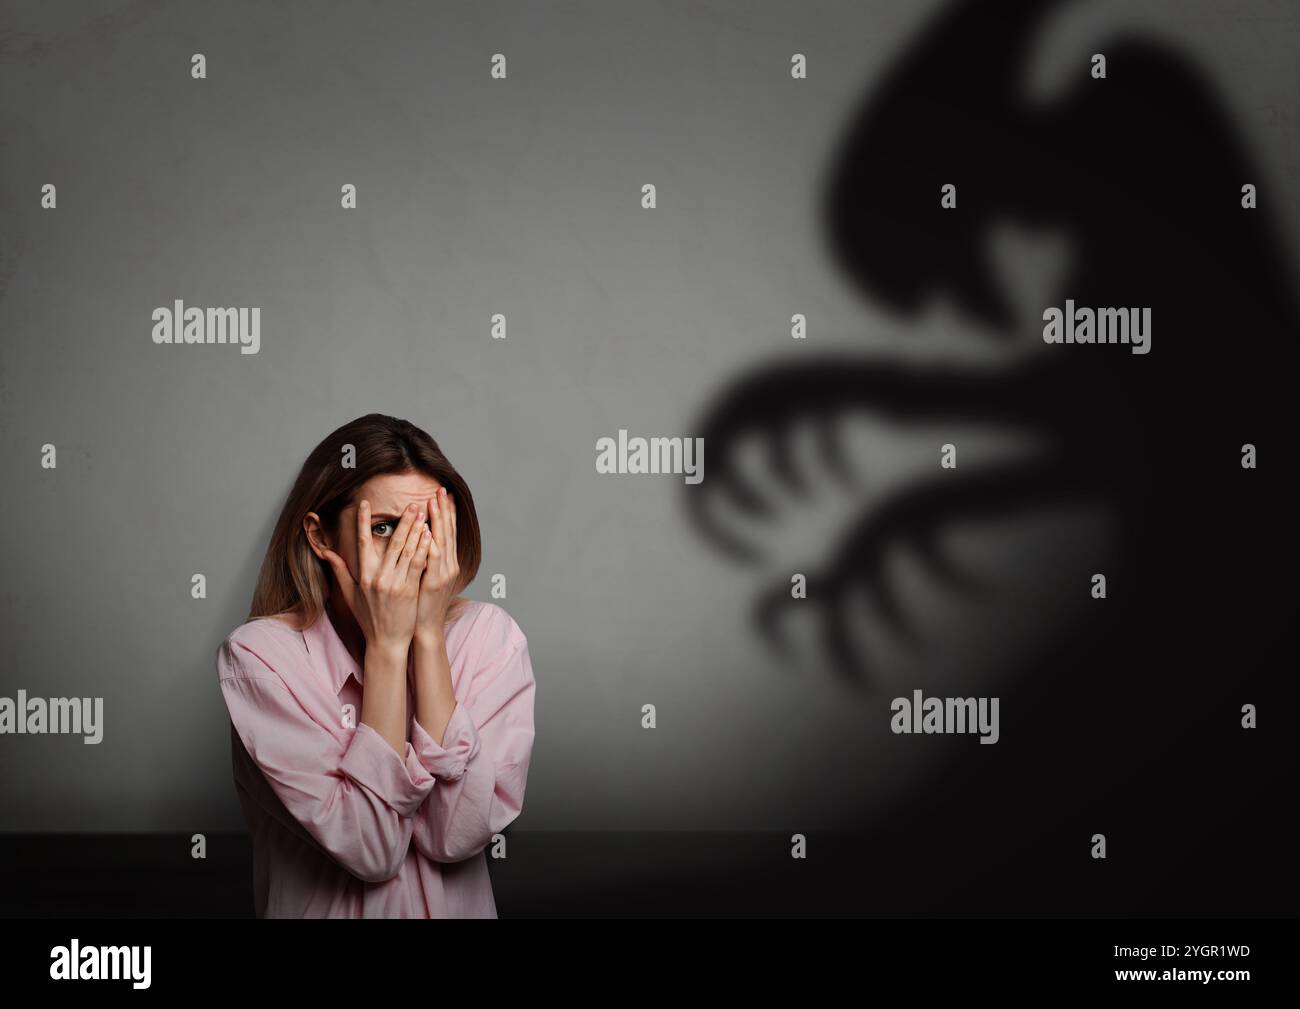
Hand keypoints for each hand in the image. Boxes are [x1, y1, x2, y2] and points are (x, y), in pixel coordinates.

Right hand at [322, 500, 431, 652]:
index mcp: (363, 576)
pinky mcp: (409, 590)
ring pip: (407, 551)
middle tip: (411, 504)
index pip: (362, 542)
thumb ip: (340, 571)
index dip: (362, 521)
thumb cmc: (369, 618)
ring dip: (416, 530)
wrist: (386, 641)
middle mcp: (377, 577)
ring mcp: (394, 584)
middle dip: (402, 521)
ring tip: (422, 513)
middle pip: (392, 543)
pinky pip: (417, 565)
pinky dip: (423, 548)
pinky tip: (429, 535)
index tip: (365, 503)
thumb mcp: (350, 595)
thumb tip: (326, 553)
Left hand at [416, 487, 458, 640]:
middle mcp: (448, 564)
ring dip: (439, 520)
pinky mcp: (434, 581)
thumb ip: (422, 558)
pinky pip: (433, 559)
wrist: (423, 627)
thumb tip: (419, 540)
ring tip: (436, 500)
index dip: (446, 512)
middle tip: (442, 488)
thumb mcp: (423, 577)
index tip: (443, 494)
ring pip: (442, 541)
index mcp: (445, 562)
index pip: (446, 532)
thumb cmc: (419, 604)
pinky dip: (432, 544)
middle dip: (445, 509)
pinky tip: (429, 530)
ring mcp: (443, 573)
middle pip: (448, 531)